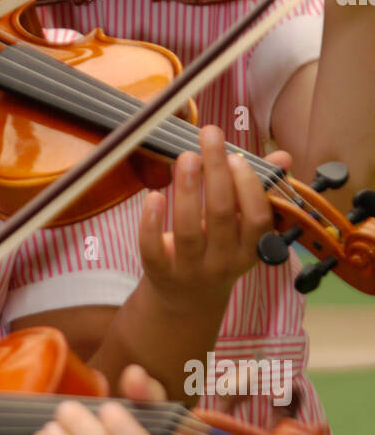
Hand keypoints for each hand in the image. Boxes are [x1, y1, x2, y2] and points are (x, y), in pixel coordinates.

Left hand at [139, 125, 288, 307]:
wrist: (188, 298)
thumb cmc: (218, 248)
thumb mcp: (240, 226)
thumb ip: (258, 190)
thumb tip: (283, 157)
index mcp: (250, 249)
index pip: (256, 219)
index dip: (248, 187)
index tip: (236, 156)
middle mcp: (223, 262)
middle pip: (221, 215)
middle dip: (216, 172)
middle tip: (210, 136)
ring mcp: (190, 269)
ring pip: (188, 230)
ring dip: (187, 190)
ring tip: (186, 156)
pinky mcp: (160, 272)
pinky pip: (153, 248)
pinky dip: (151, 222)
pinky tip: (153, 195)